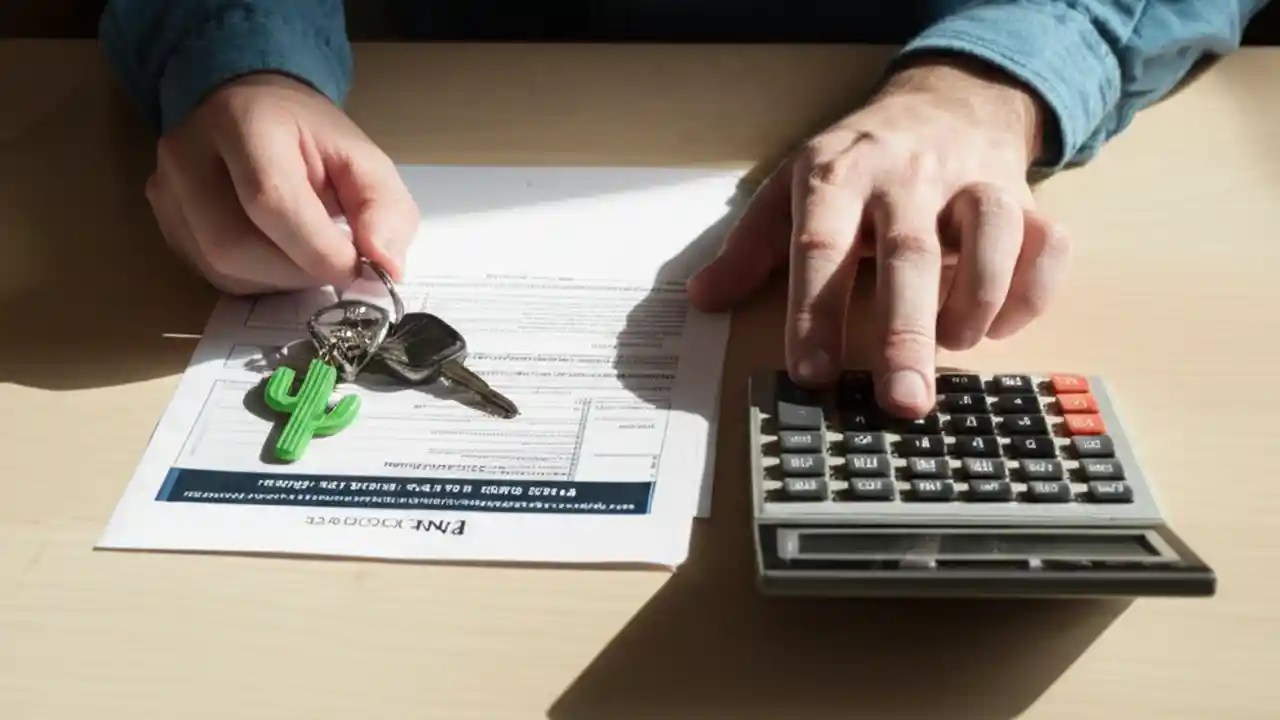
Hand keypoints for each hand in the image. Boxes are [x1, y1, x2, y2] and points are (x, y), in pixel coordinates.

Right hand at [145, 73, 418, 293]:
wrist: (251, 112)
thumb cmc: (308, 136)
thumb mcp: (363, 158)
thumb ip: (385, 209)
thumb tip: (386, 268)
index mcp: (242, 122)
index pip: (271, 201)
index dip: (318, 250)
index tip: (360, 268)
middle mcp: (188, 154)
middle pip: (236, 245)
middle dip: (299, 271)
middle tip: (336, 265)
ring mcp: (166, 191)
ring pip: (220, 268)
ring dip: (279, 281)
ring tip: (309, 255)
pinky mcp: (164, 223)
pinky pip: (210, 275)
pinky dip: (256, 280)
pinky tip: (279, 256)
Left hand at [688, 56, 1069, 416]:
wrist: (948, 99)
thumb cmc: (859, 159)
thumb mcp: (792, 188)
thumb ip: (751, 248)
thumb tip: (702, 298)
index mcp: (836, 178)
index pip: (820, 249)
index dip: (814, 314)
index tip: (812, 376)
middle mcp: (904, 177)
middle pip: (909, 253)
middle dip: (905, 333)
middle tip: (904, 402)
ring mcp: (970, 181)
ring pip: (991, 233)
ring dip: (977, 300)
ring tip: (957, 345)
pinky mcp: (1024, 194)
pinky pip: (1045, 240)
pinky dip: (1033, 288)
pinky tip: (1003, 322)